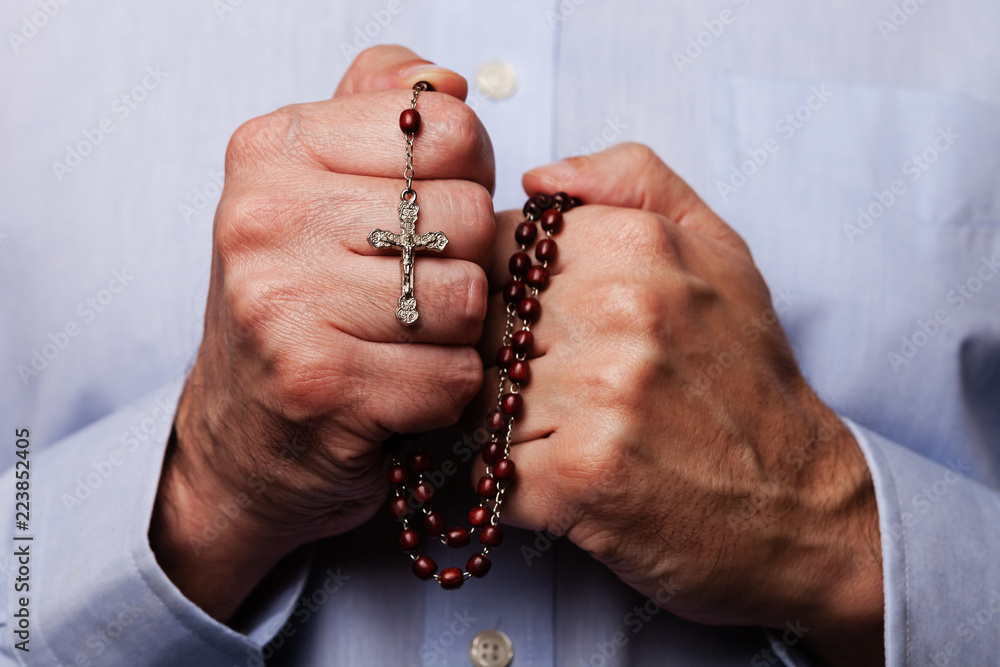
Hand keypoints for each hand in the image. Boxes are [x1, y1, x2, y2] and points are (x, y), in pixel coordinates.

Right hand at [150, 46, 494, 621]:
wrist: (244, 429)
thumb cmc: (299, 299)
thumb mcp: (318, 185)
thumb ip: (381, 114)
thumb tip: (449, 83)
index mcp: (273, 150)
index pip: (451, 129)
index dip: (466, 178)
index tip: (427, 213)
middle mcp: (265, 218)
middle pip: (470, 215)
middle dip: (465, 261)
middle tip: (413, 289)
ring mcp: (285, 305)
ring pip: (469, 299)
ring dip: (456, 333)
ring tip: (403, 339)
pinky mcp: (320, 386)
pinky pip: (454, 376)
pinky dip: (443, 391)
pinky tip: (397, 388)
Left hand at [479, 144, 883, 665]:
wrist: (798, 501)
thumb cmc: (745, 375)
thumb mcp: (717, 248)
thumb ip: (633, 180)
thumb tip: (536, 179)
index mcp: (636, 246)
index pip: (497, 250)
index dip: (505, 294)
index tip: (541, 327)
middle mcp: (614, 311)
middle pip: (482, 325)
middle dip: (506, 363)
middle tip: (565, 392)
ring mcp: (595, 395)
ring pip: (479, 398)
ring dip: (511, 426)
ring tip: (576, 438)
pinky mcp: (580, 477)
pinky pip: (489, 471)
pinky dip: (518, 486)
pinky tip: (571, 482)